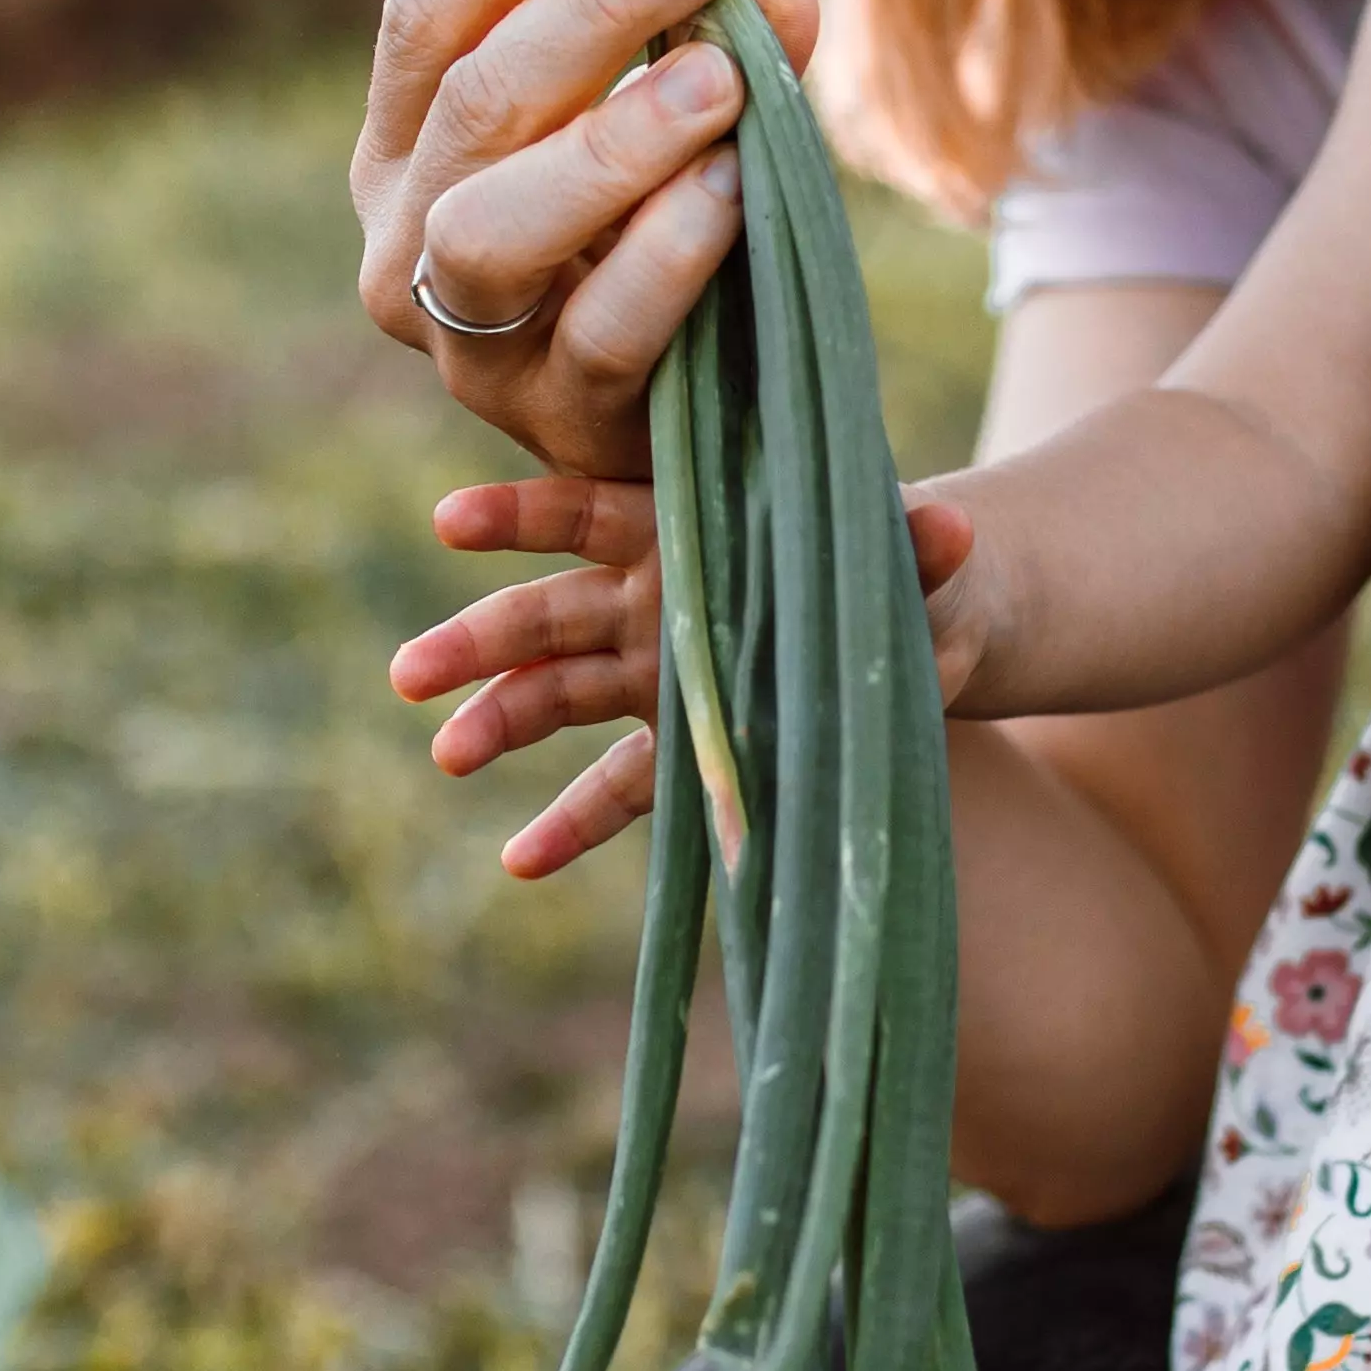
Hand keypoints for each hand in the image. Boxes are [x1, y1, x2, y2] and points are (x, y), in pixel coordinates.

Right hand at [352, 0, 826, 472]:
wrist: (700, 423)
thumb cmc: (661, 236)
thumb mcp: (677, 123)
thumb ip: (719, 48)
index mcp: (410, 147)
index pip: (425, 19)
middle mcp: (408, 239)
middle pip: (475, 100)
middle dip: (595, 3)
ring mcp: (471, 344)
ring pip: (497, 225)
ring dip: (610, 138)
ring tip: (717, 75)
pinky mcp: (556, 420)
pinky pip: (602, 334)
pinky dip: (663, 259)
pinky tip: (728, 191)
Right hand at [393, 473, 972, 880]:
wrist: (932, 629)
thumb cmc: (915, 571)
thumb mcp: (923, 558)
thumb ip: (920, 547)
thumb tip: (956, 526)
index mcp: (695, 529)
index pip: (592, 511)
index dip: (524, 517)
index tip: (450, 525)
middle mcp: (658, 599)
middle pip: (550, 613)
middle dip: (479, 640)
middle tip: (413, 674)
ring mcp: (662, 676)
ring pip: (560, 693)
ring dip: (499, 721)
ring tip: (445, 754)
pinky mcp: (688, 749)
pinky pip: (618, 788)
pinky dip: (571, 823)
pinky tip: (519, 859)